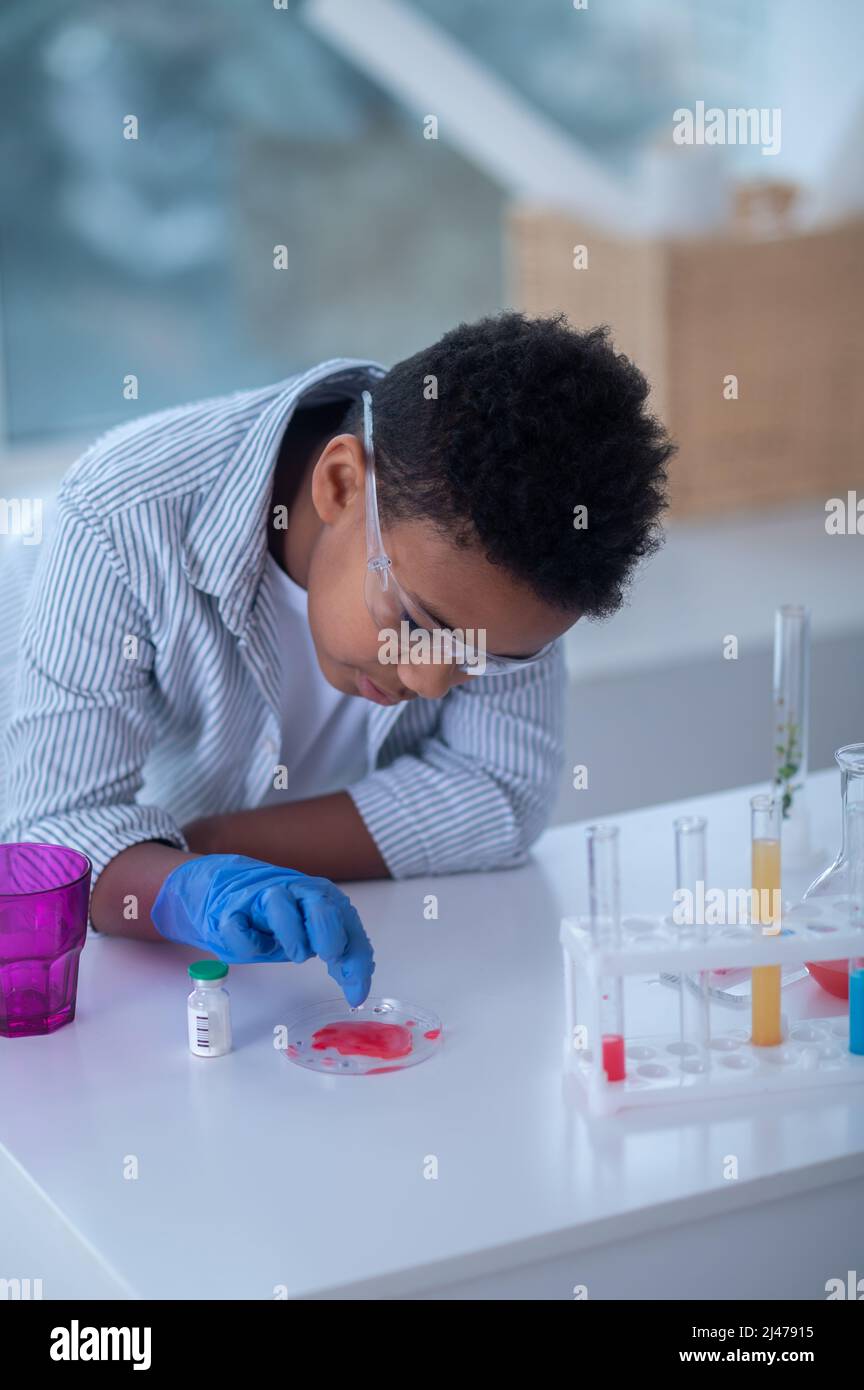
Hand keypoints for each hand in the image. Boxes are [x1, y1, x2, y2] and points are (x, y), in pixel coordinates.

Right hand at [151, 854, 373, 1005]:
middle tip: (330, 957)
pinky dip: (249, 942)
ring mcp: (262, 896)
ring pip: (279, 903)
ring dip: (291, 935)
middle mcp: (296, 891)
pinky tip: (256, 945)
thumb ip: (341, 957)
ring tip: (294, 954)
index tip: (355, 993)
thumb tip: (358, 991)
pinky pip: (239, 925)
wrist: (229, 894)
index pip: (349, 925)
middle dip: (328, 932)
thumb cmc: (281, 920)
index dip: (356, 960)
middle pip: (319, 902)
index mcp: (323, 897)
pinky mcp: (231, 909)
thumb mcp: (315, 937)